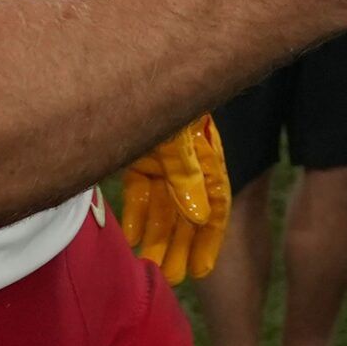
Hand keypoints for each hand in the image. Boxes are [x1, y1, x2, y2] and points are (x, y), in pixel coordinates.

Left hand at [118, 115, 230, 285]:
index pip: (214, 206)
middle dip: (180, 245)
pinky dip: (137, 215)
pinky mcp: (139, 159)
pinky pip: (140, 193)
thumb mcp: (177, 138)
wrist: (131, 68)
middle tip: (172, 277)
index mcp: (205, 159)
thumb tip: (201, 216)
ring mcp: (161, 162)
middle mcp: (186, 165)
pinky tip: (132, 236)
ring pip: (162, 207)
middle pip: (186, 213)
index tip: (200, 270)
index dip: (209, 240)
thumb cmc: (165, 105)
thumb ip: (187, 174)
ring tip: (151, 264)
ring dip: (157, 235)